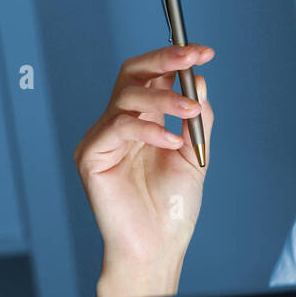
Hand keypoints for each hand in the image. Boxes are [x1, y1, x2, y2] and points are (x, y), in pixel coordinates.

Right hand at [73, 43, 215, 296]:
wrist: (158, 244)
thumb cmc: (174, 204)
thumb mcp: (196, 153)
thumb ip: (196, 117)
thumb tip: (198, 79)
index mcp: (143, 120)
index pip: (152, 76)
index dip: (175, 59)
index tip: (204, 52)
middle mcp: (119, 123)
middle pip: (132, 74)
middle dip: (164, 60)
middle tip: (192, 58)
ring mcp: (103, 138)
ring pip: (127, 98)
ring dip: (165, 99)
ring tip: (191, 112)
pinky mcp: (91, 156)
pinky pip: (118, 127)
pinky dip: (149, 129)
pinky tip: (171, 142)